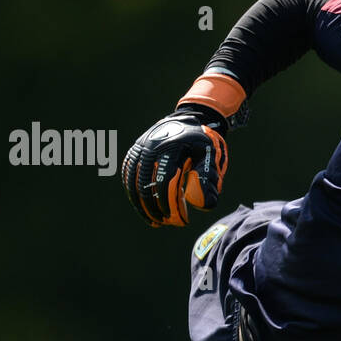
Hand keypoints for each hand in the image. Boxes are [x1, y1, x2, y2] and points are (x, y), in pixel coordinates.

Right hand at [121, 105, 228, 227]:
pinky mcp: (135, 151)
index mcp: (172, 148)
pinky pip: (129, 175)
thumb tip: (201, 205)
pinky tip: (143, 208)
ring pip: (133, 182)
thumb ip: (208, 179)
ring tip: (154, 221)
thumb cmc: (203, 142)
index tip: (179, 220)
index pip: (166, 182)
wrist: (190, 118)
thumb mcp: (211, 156)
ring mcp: (140, 148)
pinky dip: (133, 193)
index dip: (170, 204)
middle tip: (167, 222)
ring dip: (142, 205)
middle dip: (155, 208)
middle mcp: (151, 147)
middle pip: (146, 184)